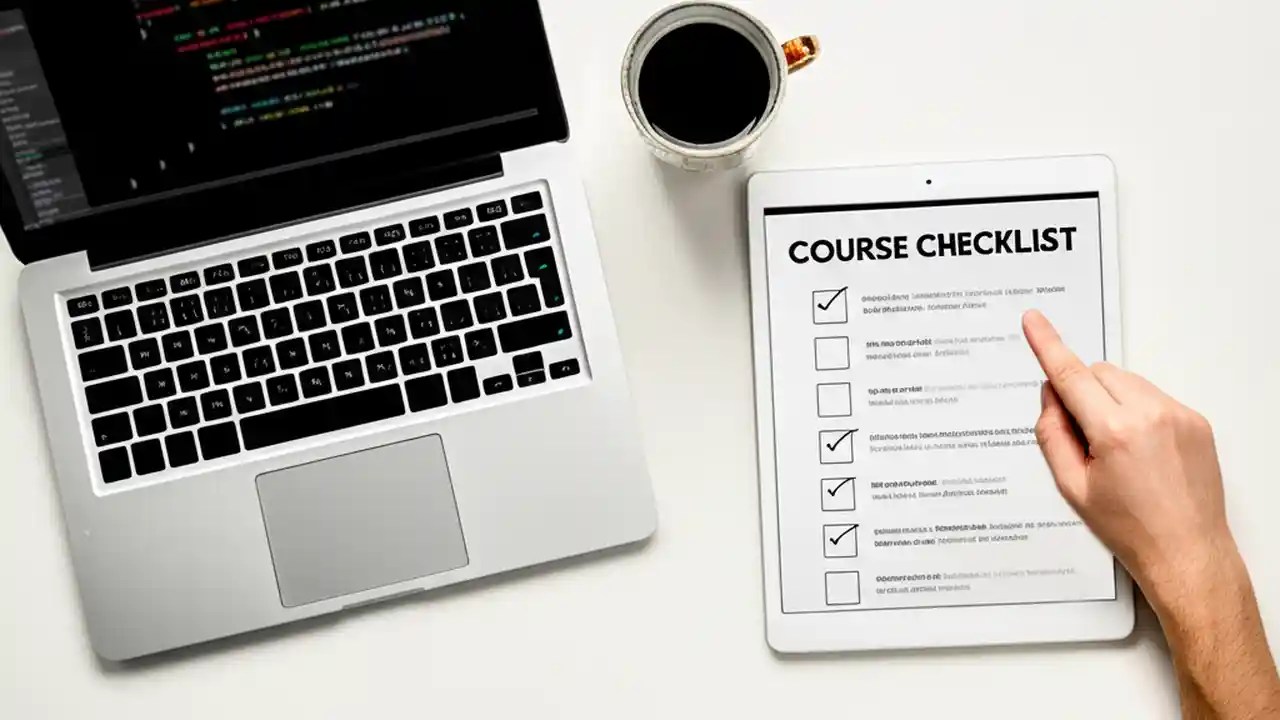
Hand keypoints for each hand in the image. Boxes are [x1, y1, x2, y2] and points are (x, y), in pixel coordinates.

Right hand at [1021, 310, 1235, 600]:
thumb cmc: (1131, 528)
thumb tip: (1050, 397)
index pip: (1071, 376)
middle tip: (1080, 435)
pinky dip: (1136, 411)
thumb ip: (1052, 434)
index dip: (1047, 345)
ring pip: (1126, 381)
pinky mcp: (1196, 421)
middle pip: (1099, 373)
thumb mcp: (1072, 486)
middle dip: (1081, 391)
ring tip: (1115, 449)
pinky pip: (1153, 396)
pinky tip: (1139, 450)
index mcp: (1115, 432)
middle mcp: (1151, 415)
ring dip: (1110, 399)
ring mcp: (1179, 415)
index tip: (1034, 321)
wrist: (1187, 552)